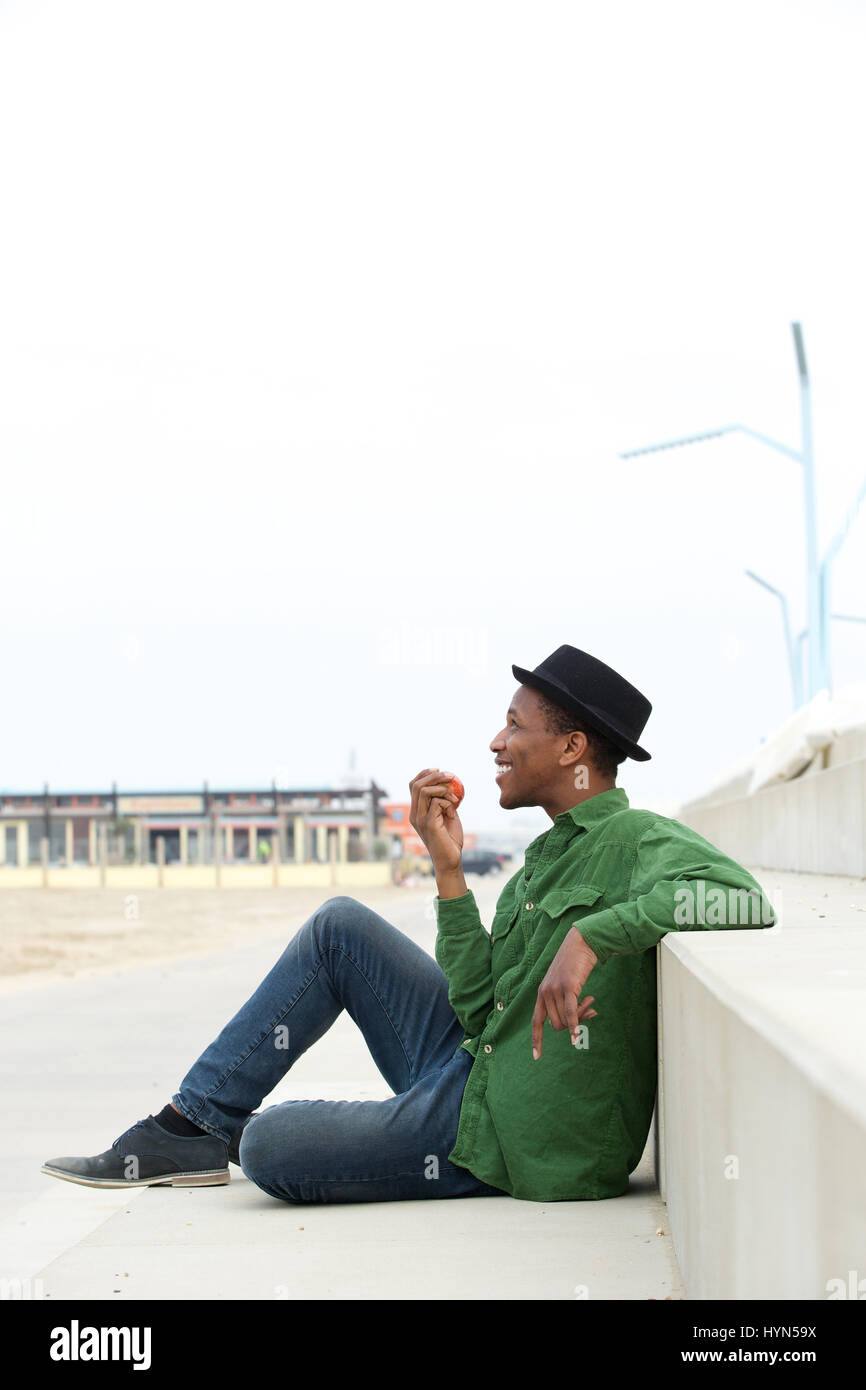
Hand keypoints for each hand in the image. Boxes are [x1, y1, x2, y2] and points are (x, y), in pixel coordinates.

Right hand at [408, 768, 463, 872]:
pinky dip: (448, 800)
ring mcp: (420, 819)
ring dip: (441, 785)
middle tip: (450, 775)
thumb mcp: (447, 815)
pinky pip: (437, 802)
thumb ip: (444, 802)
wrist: (451, 861)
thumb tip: (450, 784)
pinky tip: (454, 809)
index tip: (439, 769)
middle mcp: (414, 814)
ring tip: (454, 792)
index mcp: (416, 812)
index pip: (413, 785)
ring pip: (423, 790)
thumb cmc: (450, 840)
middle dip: (433, 775)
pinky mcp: (429, 823)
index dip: (424, 774)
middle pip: (415, 784)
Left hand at [531, 928, 598, 1058]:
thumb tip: (573, 1028)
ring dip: (581, 1016)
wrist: (580, 944)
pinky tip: (576, 1037)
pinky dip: (573, 1026)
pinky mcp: (567, 986)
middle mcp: (545, 992)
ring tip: (592, 1001)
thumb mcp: (567, 985)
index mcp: (542, 993)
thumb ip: (566, 1004)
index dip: (537, 1039)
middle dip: (573, 1024)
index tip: (536, 1056)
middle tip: (591, 1010)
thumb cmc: (575, 966)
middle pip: (556, 1024)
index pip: (536, 1021)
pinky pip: (570, 1013)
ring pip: (565, 1019)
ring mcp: (554, 989)